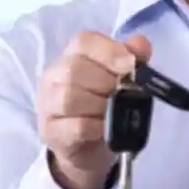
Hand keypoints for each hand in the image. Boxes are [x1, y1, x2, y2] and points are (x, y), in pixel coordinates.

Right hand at [36, 31, 151, 188]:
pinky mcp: (50, 131)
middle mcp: (54, 75)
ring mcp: (48, 104)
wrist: (89, 146)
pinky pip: (74, 126)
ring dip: (100, 105)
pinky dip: (96, 126)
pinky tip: (106, 128)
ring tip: (115, 111)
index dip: (109, 51)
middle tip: (124, 94)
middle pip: (74, 69)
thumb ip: (133, 57)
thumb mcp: (123, 78)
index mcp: (73, 55)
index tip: (130, 65)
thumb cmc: (105, 104)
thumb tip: (140, 44)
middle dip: (107, 82)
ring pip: (69, 97)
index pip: (84, 42)